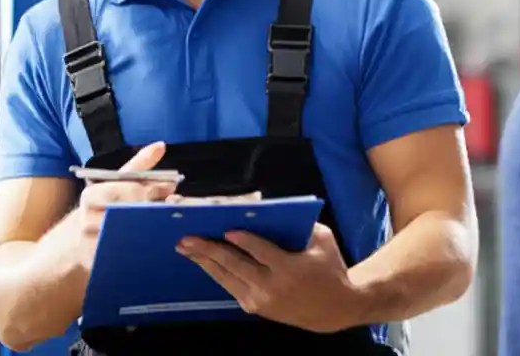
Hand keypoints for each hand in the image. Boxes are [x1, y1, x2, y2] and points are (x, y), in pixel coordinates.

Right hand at [70, 142, 177, 270]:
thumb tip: (161, 145)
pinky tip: (158, 242)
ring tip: (170, 223)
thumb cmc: (101, 207)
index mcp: (93, 195)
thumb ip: (139, 166)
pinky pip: (126, 255)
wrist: (72, 245)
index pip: (128, 189)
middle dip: (156, 209)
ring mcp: (93, 244)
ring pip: (130, 235)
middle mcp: (89, 219)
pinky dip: (144, 248)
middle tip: (176, 207)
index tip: (173, 186)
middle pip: (131, 212)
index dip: (154, 188)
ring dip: (153, 229)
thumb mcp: (114, 183)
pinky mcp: (99, 263)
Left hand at [177, 222, 364, 333]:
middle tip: (187, 237)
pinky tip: (202, 260)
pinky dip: (215, 271)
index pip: (261, 252)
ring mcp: (260, 300)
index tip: (226, 229)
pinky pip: (229, 286)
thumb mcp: (322, 241)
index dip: (243, 240)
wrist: (334, 310)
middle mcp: (271, 287)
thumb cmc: (329, 268)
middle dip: (208, 250)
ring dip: (204, 261)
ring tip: (184, 248)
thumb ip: (300, 225)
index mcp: (289, 269)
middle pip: (235, 265)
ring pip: (226, 277)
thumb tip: (270, 209)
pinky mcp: (254, 307)